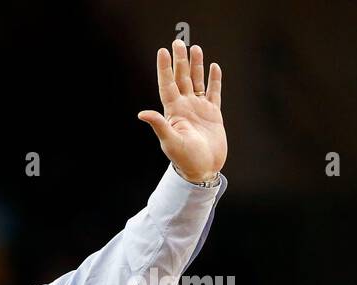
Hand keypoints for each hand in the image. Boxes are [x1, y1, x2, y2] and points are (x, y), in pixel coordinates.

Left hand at [137, 39, 225, 182]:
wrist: (203, 169)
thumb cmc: (185, 159)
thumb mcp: (170, 141)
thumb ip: (159, 125)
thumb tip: (142, 114)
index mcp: (173, 112)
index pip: (167, 85)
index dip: (165, 68)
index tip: (163, 51)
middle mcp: (185, 107)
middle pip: (182, 78)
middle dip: (180, 61)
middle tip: (178, 42)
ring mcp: (199, 109)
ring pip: (197, 82)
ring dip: (196, 66)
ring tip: (195, 48)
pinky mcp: (213, 113)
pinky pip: (214, 92)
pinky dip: (214, 80)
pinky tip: (214, 67)